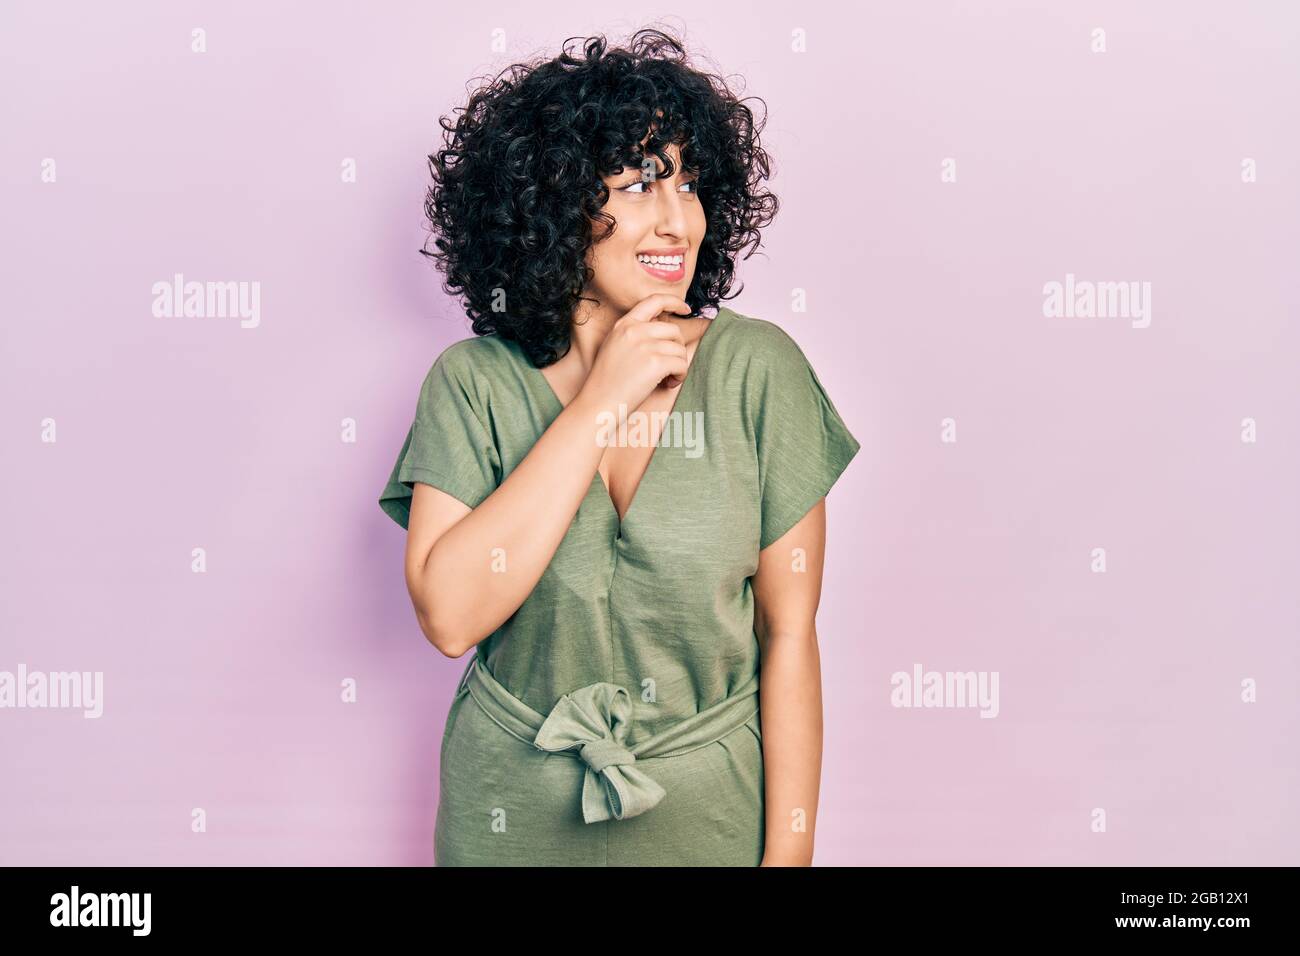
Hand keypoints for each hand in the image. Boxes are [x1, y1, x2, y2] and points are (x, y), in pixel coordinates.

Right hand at [576, 294, 692, 416]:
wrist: (597, 404)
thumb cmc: (606, 382)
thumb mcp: (614, 346)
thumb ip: (634, 334)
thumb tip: (664, 333)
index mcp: (624, 324)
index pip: (654, 300)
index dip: (674, 302)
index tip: (686, 309)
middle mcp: (634, 330)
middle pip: (674, 330)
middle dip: (677, 348)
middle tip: (670, 366)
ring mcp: (644, 346)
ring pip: (679, 349)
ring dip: (679, 365)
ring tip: (667, 378)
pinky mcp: (655, 363)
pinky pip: (681, 364)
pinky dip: (680, 375)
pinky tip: (669, 384)